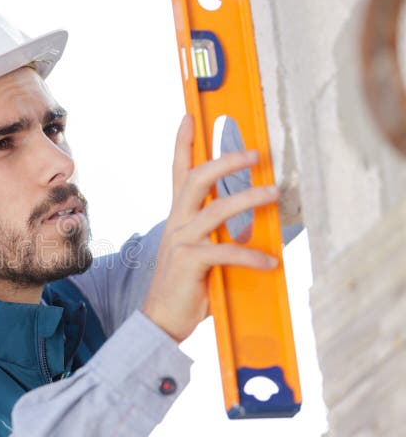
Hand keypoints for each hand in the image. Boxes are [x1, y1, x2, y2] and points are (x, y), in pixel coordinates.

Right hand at [142, 115, 280, 342]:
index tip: (190, 117)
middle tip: (254, 153)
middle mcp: (177, 223)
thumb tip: (252, 226)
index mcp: (178, 218)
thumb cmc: (185, 287)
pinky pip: (225, 252)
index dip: (183, 143)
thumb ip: (217, 236)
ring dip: (248, 198)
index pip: (178, 172)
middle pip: (197, 179)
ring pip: (216, 210)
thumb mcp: (199, 254)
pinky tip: (270, 262)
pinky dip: (251, 256)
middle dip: (225, 161)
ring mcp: (181, 241)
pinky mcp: (189, 262)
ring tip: (274, 192)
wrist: (161, 319)